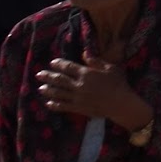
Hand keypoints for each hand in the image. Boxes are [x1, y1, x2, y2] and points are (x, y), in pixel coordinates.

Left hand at [37, 54, 151, 129]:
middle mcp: (79, 85)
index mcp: (87, 73)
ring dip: (49, 90)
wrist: (120, 103)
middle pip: (60, 80)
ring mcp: (77, 97)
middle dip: (48, 76)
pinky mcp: (78, 108)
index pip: (69, 67)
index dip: (59, 64)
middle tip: (39, 74)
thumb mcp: (111, 68)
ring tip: (41, 88)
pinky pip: (63, 106)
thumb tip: (85, 53)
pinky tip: (48, 103)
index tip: (52, 62)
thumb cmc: (118, 83)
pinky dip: (55, 105)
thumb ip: (96, 61)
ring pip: (59, 93)